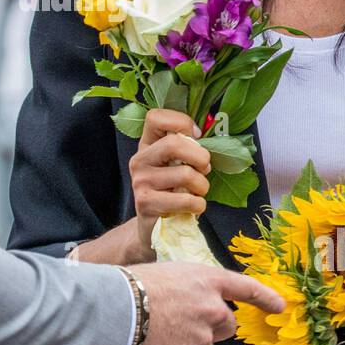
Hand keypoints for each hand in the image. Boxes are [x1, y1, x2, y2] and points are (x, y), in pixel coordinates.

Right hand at [126, 261, 284, 344]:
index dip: (265, 298)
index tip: (281, 306)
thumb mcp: (170, 274)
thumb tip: (190, 310)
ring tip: (158, 337)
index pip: (245, 288)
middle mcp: (213, 309)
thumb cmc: (133, 286)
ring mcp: (203, 337)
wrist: (117, 309)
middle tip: (180, 325)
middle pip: (227, 325)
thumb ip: (191, 292)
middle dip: (210, 328)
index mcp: (208, 281)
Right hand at [129, 109, 209, 254]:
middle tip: (205, 169)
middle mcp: (140, 160)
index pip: (155, 117)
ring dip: (202, 186)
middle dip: (200, 157)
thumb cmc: (172, 192)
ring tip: (198, 192)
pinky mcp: (146, 204)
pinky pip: (185, 199)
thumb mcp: (176, 165)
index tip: (196, 136)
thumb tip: (205, 138)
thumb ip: (186, 148)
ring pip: (185, 174)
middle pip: (174, 143)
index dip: (181, 122)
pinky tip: (194, 207)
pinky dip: (198, 204)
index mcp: (147, 144)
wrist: (153, 228)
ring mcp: (140, 181)